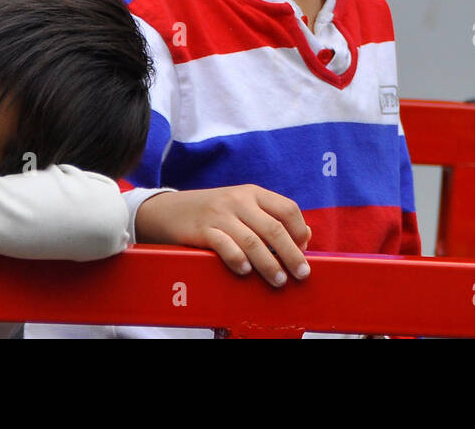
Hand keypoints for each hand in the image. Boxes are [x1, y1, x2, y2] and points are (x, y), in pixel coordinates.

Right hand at [135, 185, 311, 286]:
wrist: (168, 210)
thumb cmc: (214, 212)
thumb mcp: (243, 207)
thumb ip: (272, 218)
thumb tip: (306, 236)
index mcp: (254, 193)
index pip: (287, 208)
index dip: (300, 231)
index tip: (304, 251)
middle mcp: (239, 200)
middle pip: (274, 228)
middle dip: (291, 254)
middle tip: (301, 273)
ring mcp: (220, 215)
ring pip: (252, 241)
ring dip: (269, 264)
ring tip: (279, 280)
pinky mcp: (202, 230)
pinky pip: (225, 245)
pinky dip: (238, 259)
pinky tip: (246, 271)